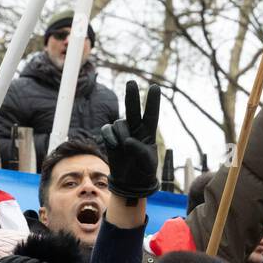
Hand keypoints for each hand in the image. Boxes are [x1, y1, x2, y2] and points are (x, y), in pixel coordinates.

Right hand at [97, 80, 160, 199]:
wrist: (130, 180)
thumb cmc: (143, 170)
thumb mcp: (147, 162)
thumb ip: (140, 151)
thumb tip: (127, 140)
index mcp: (149, 132)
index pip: (152, 114)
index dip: (153, 102)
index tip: (155, 87)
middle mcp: (135, 128)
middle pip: (133, 109)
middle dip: (132, 96)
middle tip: (131, 82)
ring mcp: (122, 131)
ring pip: (119, 124)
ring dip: (121, 136)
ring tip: (125, 148)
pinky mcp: (110, 136)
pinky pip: (107, 130)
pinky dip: (110, 138)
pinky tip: (114, 145)